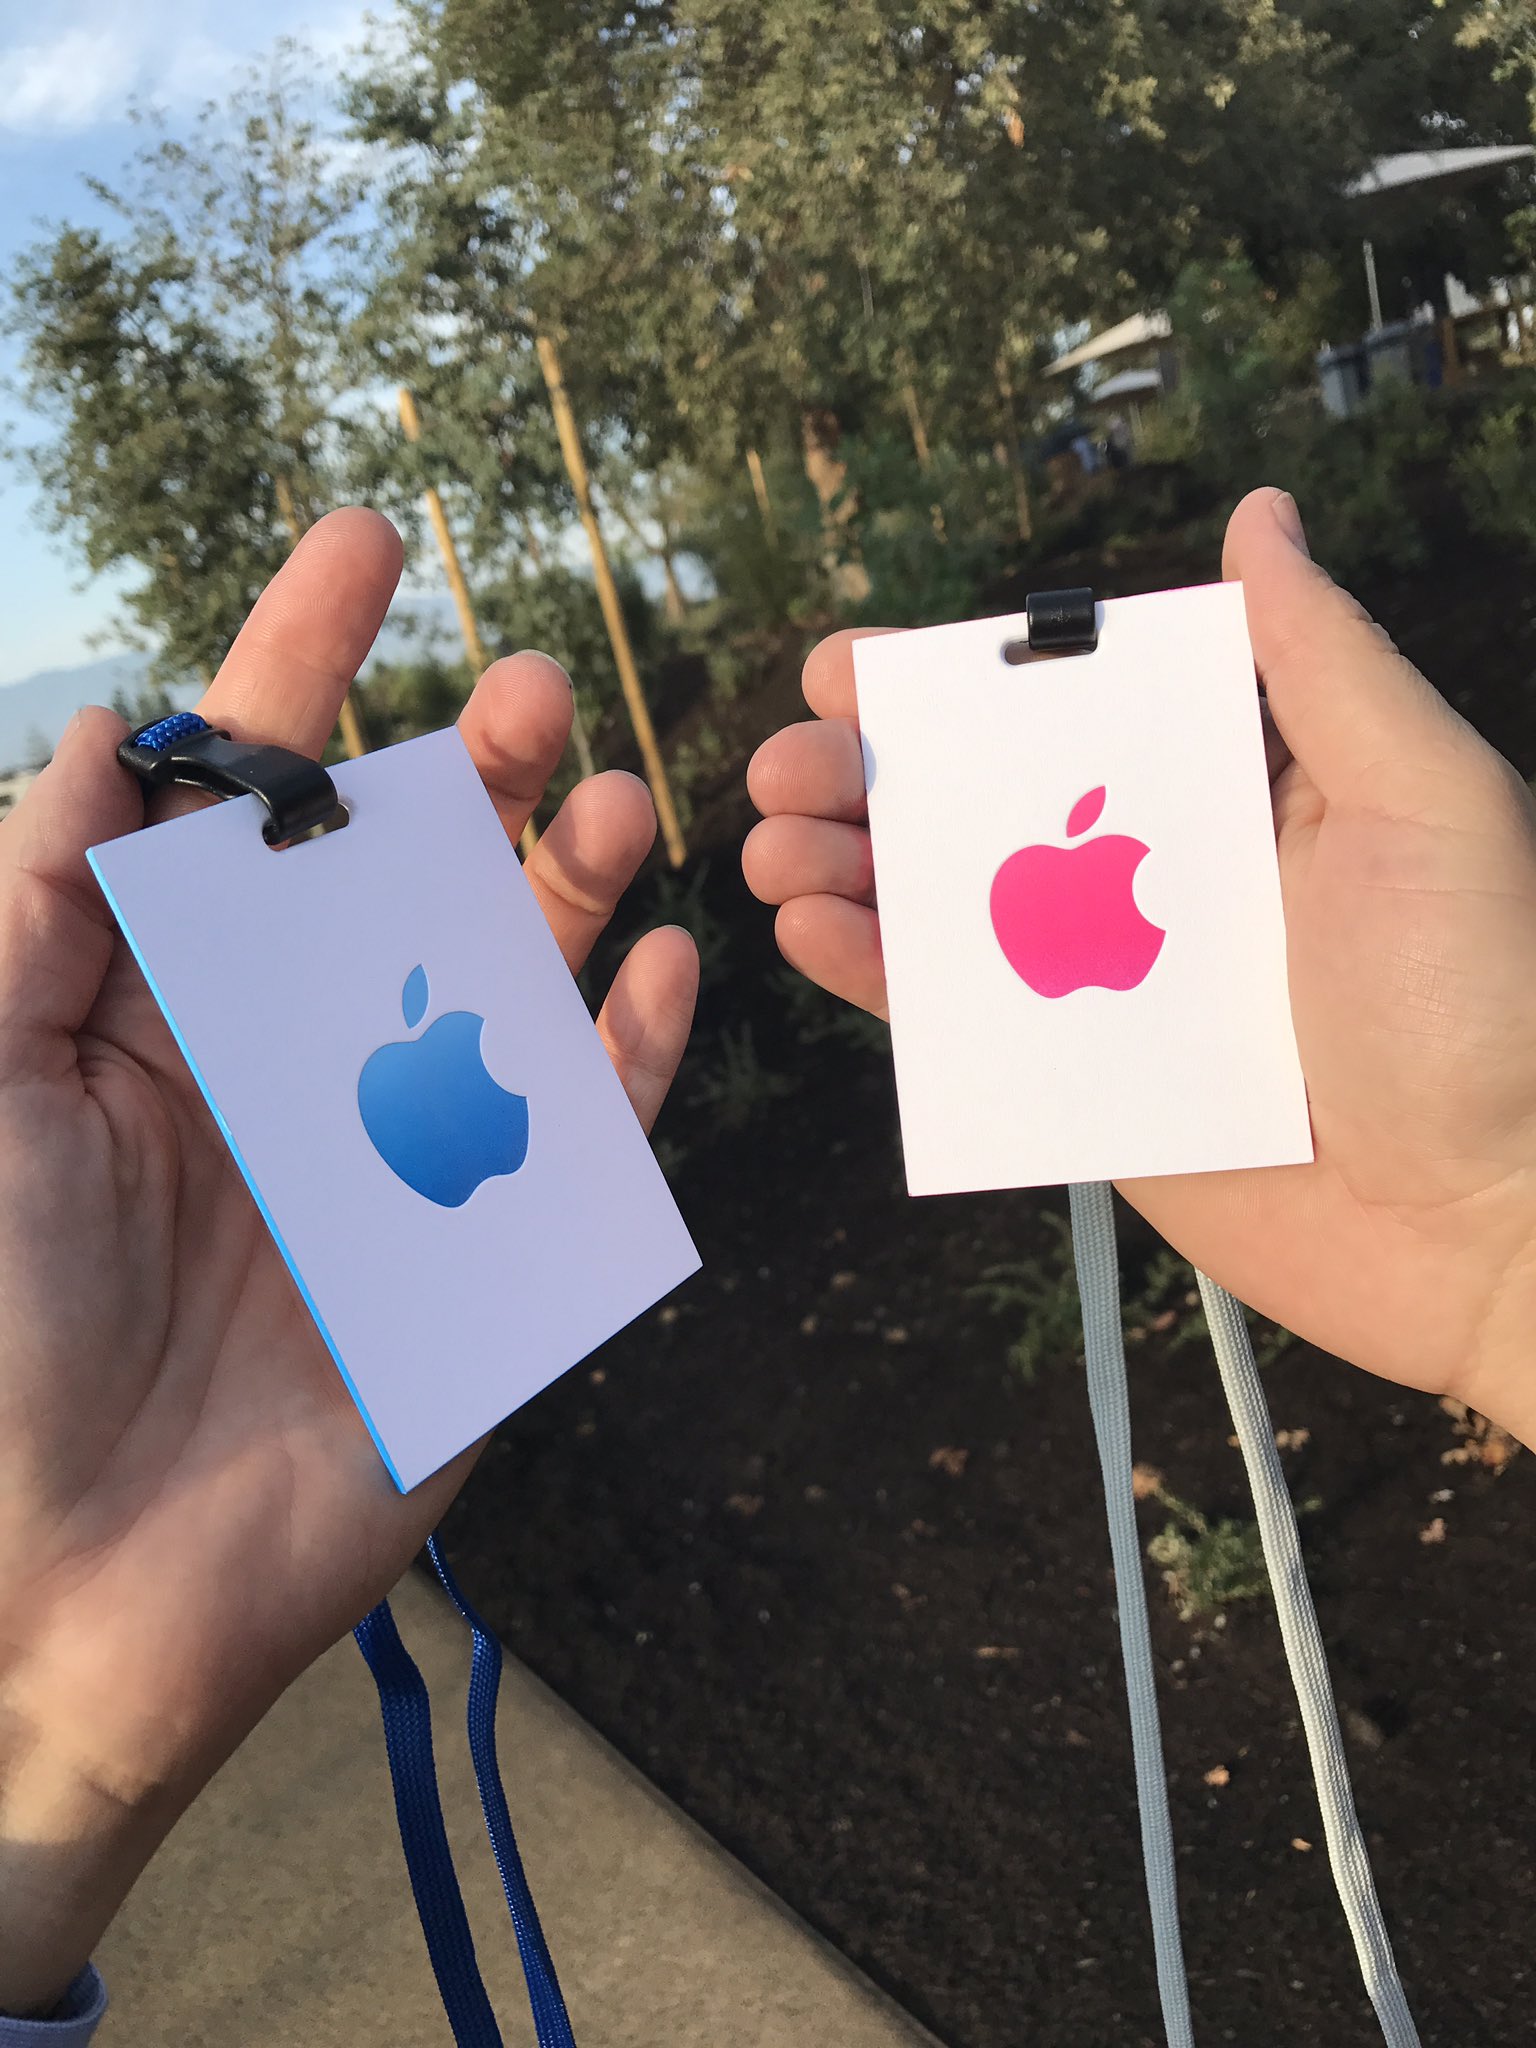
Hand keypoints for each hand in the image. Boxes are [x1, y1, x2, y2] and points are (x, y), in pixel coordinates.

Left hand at [0, 509, 697, 2014]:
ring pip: (524, 982)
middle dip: (476, 769)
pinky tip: (663, 971)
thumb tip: (92, 737)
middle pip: (417, 874)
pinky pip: (591, 1139)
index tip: (363, 542)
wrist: (75, 1584)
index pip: (255, 802)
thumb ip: (33, 915)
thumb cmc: (4, 1332)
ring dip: (574, 887)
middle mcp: (310, 1050)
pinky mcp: (495, 1258)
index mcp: (179, 1000)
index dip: (303, 666)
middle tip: (531, 692)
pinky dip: (636, 1054)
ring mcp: (415, 1150)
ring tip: (612, 808)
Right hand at [745, 486, 1535, 1452]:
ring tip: (766, 842)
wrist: (1487, 1229)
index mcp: (1234, 794)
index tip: (858, 663)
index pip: (1069, 710)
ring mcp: (1108, 987)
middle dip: (870, 773)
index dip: (957, 682)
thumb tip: (1260, 515)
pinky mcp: (1080, 1086)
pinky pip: (959, 1023)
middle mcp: (1156, 880)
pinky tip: (811, 930)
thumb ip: (1325, 662)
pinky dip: (877, 975)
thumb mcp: (1425, 800)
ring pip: (949, 909)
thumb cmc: (1487, 1008)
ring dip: (847, 865)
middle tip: (783, 761)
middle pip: (983, 804)